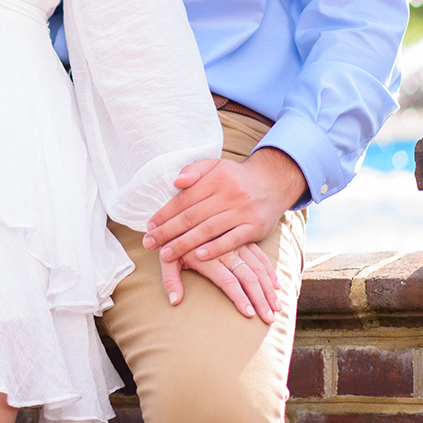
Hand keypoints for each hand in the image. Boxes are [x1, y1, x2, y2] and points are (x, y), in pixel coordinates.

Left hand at [144, 147, 307, 264]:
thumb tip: (176, 182)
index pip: (184, 199)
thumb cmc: (236, 177)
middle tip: (149, 244)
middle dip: (168, 231)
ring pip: (208, 229)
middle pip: (192, 216)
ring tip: (166, 254)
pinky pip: (232, 240)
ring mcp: (242, 211)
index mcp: (215, 179)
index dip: (164, 214)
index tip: (149, 227)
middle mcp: (228, 194)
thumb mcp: (215, 165)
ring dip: (185, 243)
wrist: (274, 182)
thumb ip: (194, 170)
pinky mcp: (255, 227)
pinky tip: (199, 256)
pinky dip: (215, 249)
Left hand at [159, 240, 278, 322]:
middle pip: (248, 276)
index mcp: (208, 257)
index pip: (228, 281)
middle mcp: (226, 250)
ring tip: (276, 308)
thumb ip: (170, 280)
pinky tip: (276, 286)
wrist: (184, 214)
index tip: (249, 314)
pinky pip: (261, 256)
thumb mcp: (166, 259)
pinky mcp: (243, 239)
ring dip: (268, 288)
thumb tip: (175, 301)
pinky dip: (270, 272)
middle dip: (260, 299)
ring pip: (258, 267)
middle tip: (269, 318)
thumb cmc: (173, 242)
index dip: (239, 298)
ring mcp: (237, 244)